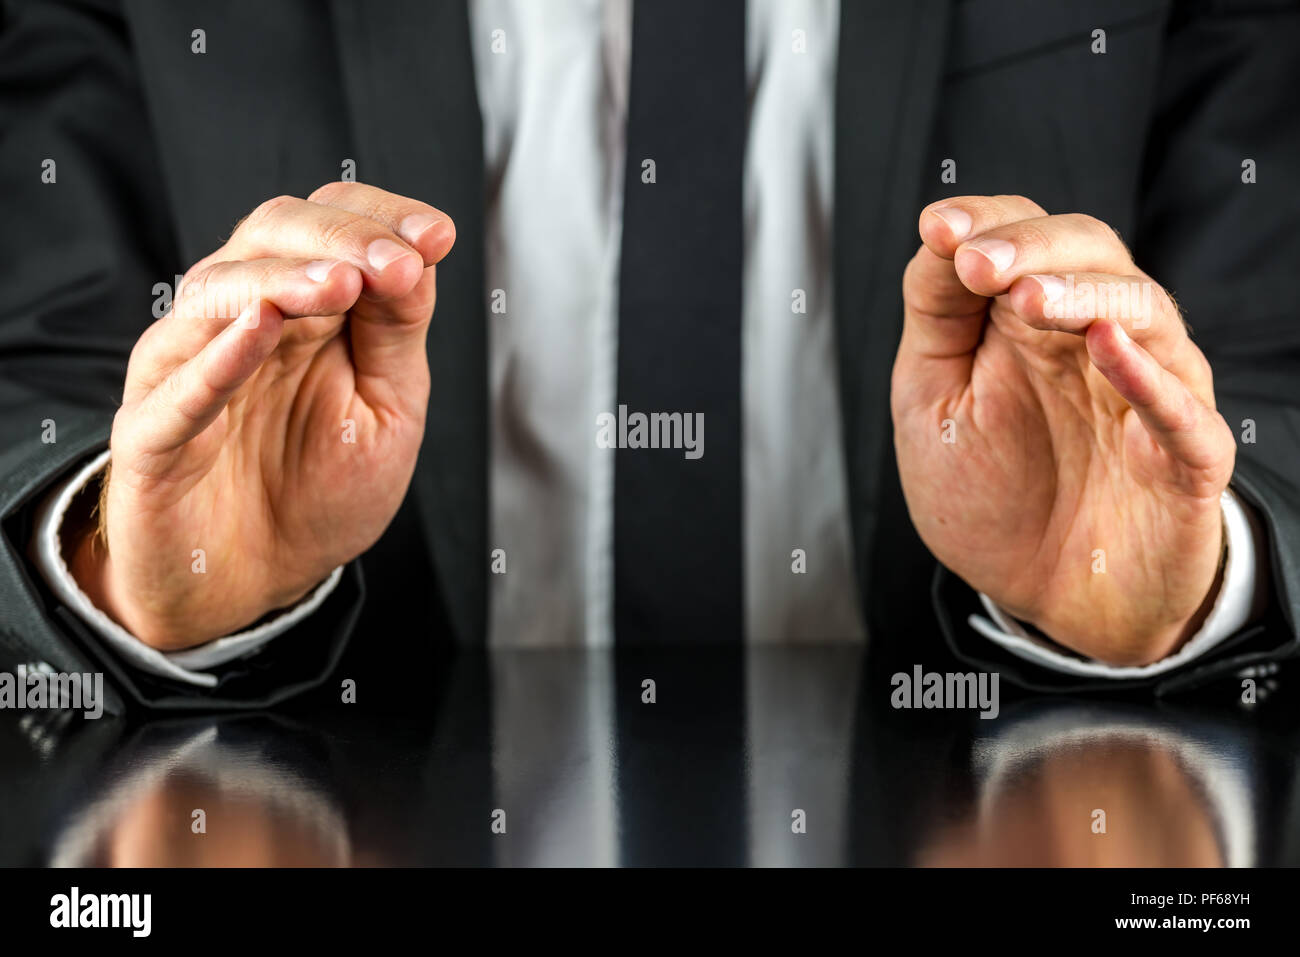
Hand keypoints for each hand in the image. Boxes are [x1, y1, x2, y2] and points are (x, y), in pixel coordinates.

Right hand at [71, 182, 454, 648]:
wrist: (258, 580)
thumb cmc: (319, 488)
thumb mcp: (387, 406)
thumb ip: (397, 331)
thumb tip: (420, 251)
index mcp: (300, 306)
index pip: (326, 223)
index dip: (379, 218)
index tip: (437, 234)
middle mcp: (237, 321)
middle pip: (271, 236)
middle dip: (340, 239)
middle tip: (398, 262)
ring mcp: (185, 371)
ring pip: (218, 294)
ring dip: (285, 280)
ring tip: (344, 283)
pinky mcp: (151, 435)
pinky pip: (177, 389)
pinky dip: (218, 355)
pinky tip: (261, 325)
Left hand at [892, 194, 1233, 665]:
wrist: (1045, 597)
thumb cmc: (993, 494)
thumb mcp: (934, 401)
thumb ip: (937, 319)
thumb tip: (938, 235)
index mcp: (1033, 322)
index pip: (1025, 238)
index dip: (986, 222)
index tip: (937, 227)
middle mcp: (1097, 343)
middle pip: (1091, 254)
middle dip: (1032, 248)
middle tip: (979, 260)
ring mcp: (1148, 395)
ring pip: (1144, 315)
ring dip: (1086, 295)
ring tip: (1029, 297)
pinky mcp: (1186, 460)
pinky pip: (1183, 412)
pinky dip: (1150, 378)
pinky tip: (1108, 348)